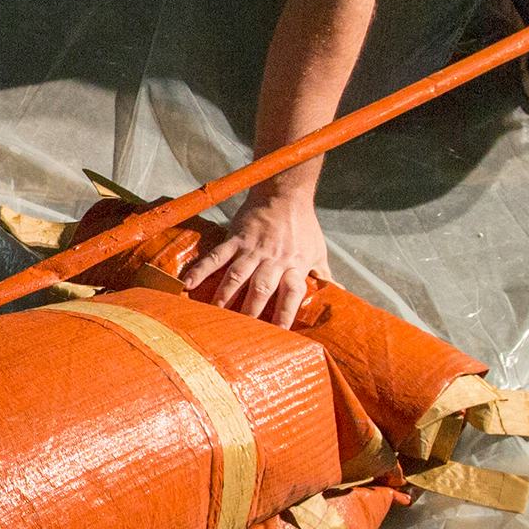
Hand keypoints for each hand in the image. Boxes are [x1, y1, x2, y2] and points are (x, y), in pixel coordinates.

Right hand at [177, 190, 326, 326]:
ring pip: (237, 276)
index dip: (285, 314)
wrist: (285, 193)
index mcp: (295, 265)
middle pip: (260, 289)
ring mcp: (252, 248)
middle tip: (238, 333)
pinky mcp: (236, 238)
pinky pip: (217, 256)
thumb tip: (340, 296)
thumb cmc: (303, 226)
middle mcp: (273, 259)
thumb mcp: (318, 251)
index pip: (292, 294)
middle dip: (249, 312)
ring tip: (214, 316)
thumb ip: (325, 276)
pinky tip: (188, 284)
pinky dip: (202, 270)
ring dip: (225, 297)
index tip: (278, 335)